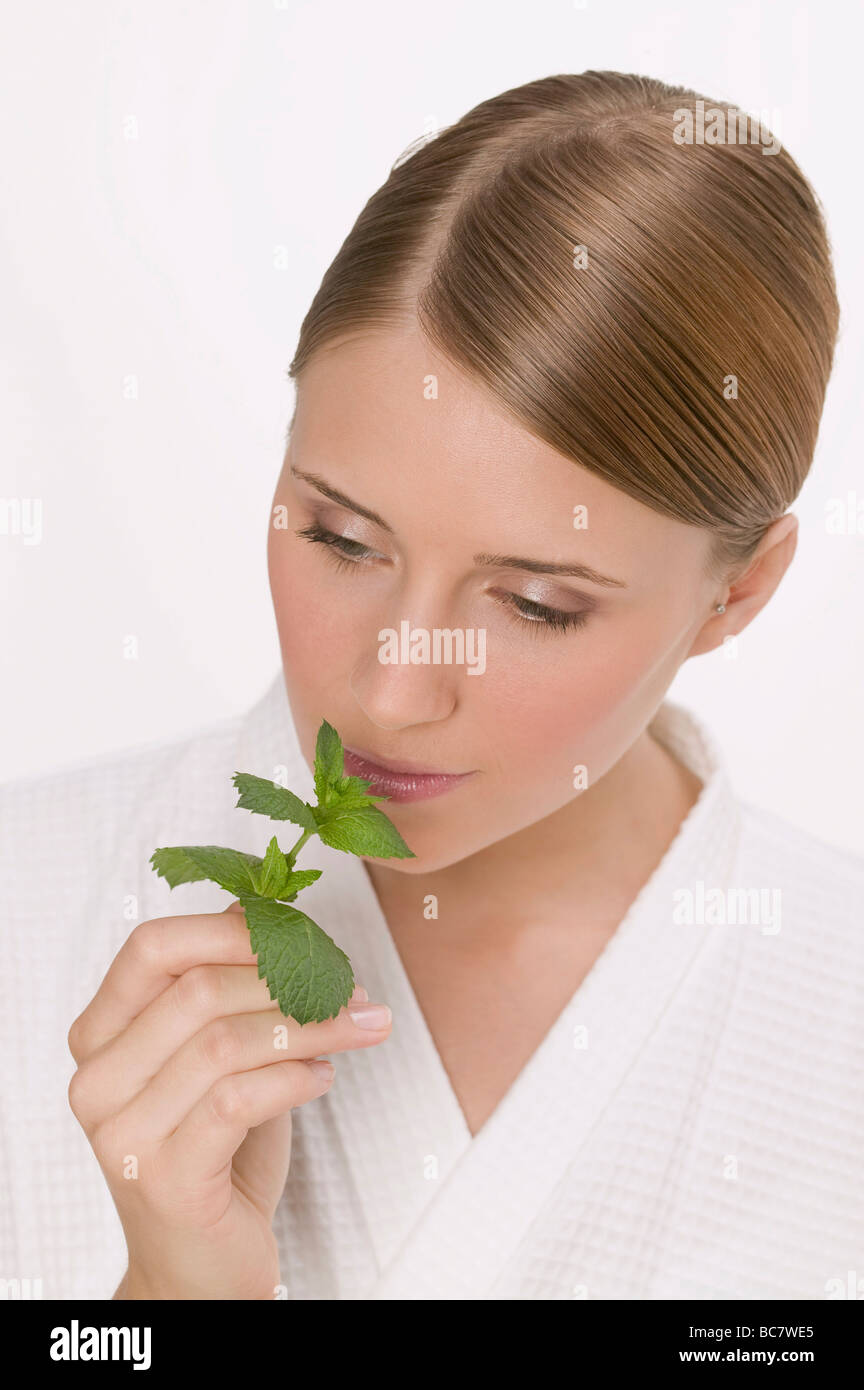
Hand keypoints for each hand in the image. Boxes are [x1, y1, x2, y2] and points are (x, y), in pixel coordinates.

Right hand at [67, 902, 390, 1298]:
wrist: (201, 1267)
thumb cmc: (216, 1152)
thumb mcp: (222, 1057)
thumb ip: (226, 986)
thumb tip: (254, 903)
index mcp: (101, 1036)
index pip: (152, 947)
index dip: (231, 931)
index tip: (299, 936)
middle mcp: (97, 1082)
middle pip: (197, 989)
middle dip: (290, 981)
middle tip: (353, 991)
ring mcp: (124, 1134)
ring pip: (224, 1043)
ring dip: (308, 1026)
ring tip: (357, 1029)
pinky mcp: (164, 1179)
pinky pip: (238, 1100)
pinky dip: (294, 1077)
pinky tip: (323, 1076)